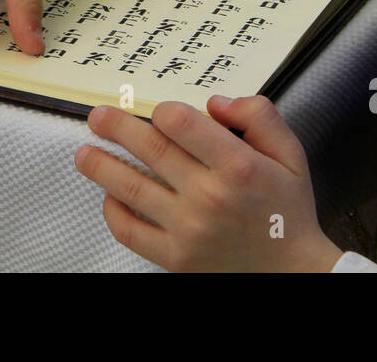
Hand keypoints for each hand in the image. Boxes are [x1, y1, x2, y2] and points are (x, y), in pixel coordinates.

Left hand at [75, 95, 342, 271]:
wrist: (293, 273)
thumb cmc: (287, 209)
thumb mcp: (290, 153)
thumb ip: (259, 116)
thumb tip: (214, 103)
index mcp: (238, 166)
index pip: (181, 123)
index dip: (163, 111)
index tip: (158, 111)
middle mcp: (209, 196)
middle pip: (150, 151)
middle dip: (116, 128)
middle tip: (96, 116)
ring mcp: (188, 230)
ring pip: (131, 190)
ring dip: (101, 167)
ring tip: (83, 154)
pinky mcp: (175, 258)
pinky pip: (130, 232)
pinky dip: (113, 212)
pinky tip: (109, 197)